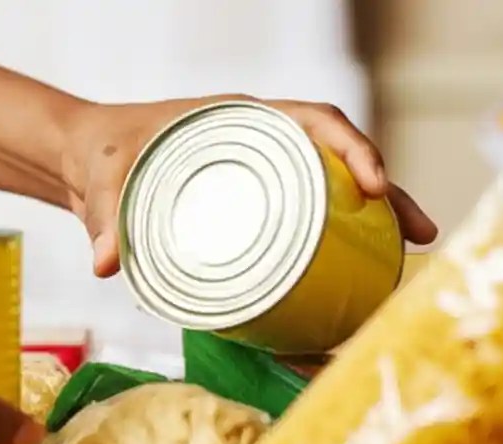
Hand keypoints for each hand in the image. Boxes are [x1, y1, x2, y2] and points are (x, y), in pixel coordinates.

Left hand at [60, 96, 439, 276]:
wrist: (84, 156)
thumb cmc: (101, 154)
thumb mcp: (103, 181)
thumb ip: (101, 218)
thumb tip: (106, 266)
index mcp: (237, 118)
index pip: (312, 120)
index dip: (351, 149)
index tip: (373, 185)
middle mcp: (258, 140)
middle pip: (337, 157)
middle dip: (385, 190)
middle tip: (418, 232)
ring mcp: (259, 169)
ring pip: (330, 185)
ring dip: (375, 214)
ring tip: (409, 251)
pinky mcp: (252, 199)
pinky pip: (306, 209)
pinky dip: (337, 233)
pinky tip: (360, 267)